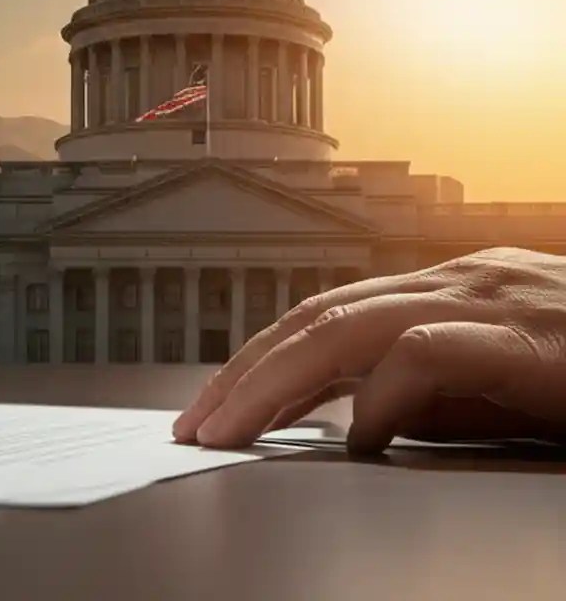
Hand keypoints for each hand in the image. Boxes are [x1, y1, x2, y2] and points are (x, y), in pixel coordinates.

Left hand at [173, 247, 565, 453]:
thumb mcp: (499, 390)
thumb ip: (428, 395)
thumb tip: (350, 421)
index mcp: (445, 290)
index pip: (323, 317)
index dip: (257, 362)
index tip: (210, 411)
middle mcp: (458, 282)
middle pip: (316, 318)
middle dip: (243, 374)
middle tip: (192, 428)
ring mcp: (495, 301)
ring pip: (349, 326)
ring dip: (276, 381)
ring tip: (229, 432)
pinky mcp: (534, 339)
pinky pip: (430, 353)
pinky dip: (381, 396)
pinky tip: (355, 440)